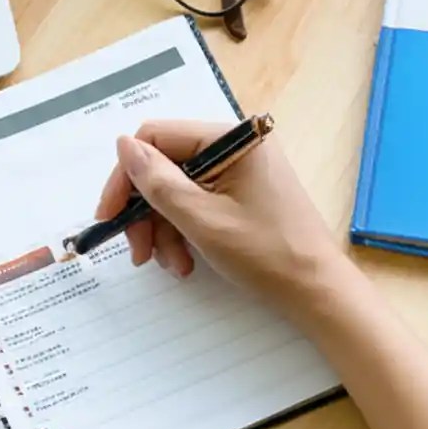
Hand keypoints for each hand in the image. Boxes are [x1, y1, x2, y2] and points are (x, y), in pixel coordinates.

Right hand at [96, 120, 349, 308]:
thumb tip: (123, 145)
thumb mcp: (201, 219)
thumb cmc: (266, 254)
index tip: (109, 218)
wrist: (317, 291)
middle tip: (139, 253)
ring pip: (178, 189)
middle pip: (166, 165)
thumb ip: (158, 181)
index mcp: (231, 137)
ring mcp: (241, 169)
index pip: (157, 138)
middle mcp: (236, 145)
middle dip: (146, 211)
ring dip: (164, 229)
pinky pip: (198, 202)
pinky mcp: (243, 193)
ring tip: (172, 265)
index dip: (126, 177)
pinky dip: (184, 232)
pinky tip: (186, 262)